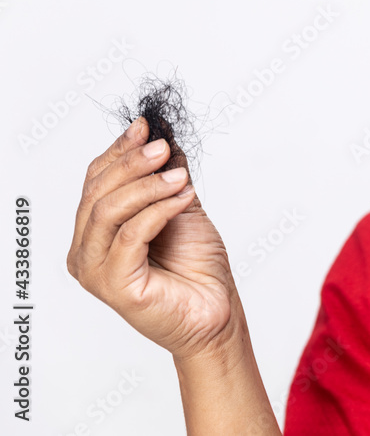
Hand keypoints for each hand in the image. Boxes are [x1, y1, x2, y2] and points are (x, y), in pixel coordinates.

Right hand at [67, 116, 239, 360]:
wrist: (216, 309)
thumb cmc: (196, 266)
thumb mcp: (181, 206)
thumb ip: (166, 175)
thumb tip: (162, 136)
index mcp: (95, 231)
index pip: (95, 180)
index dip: (119, 150)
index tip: (147, 126)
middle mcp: (87, 250)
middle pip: (97, 193)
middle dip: (132, 163)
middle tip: (163, 148)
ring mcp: (96, 270)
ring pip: (108, 211)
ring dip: (147, 186)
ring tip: (180, 177)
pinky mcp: (115, 285)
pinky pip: (130, 235)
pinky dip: (159, 210)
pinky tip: (184, 197)